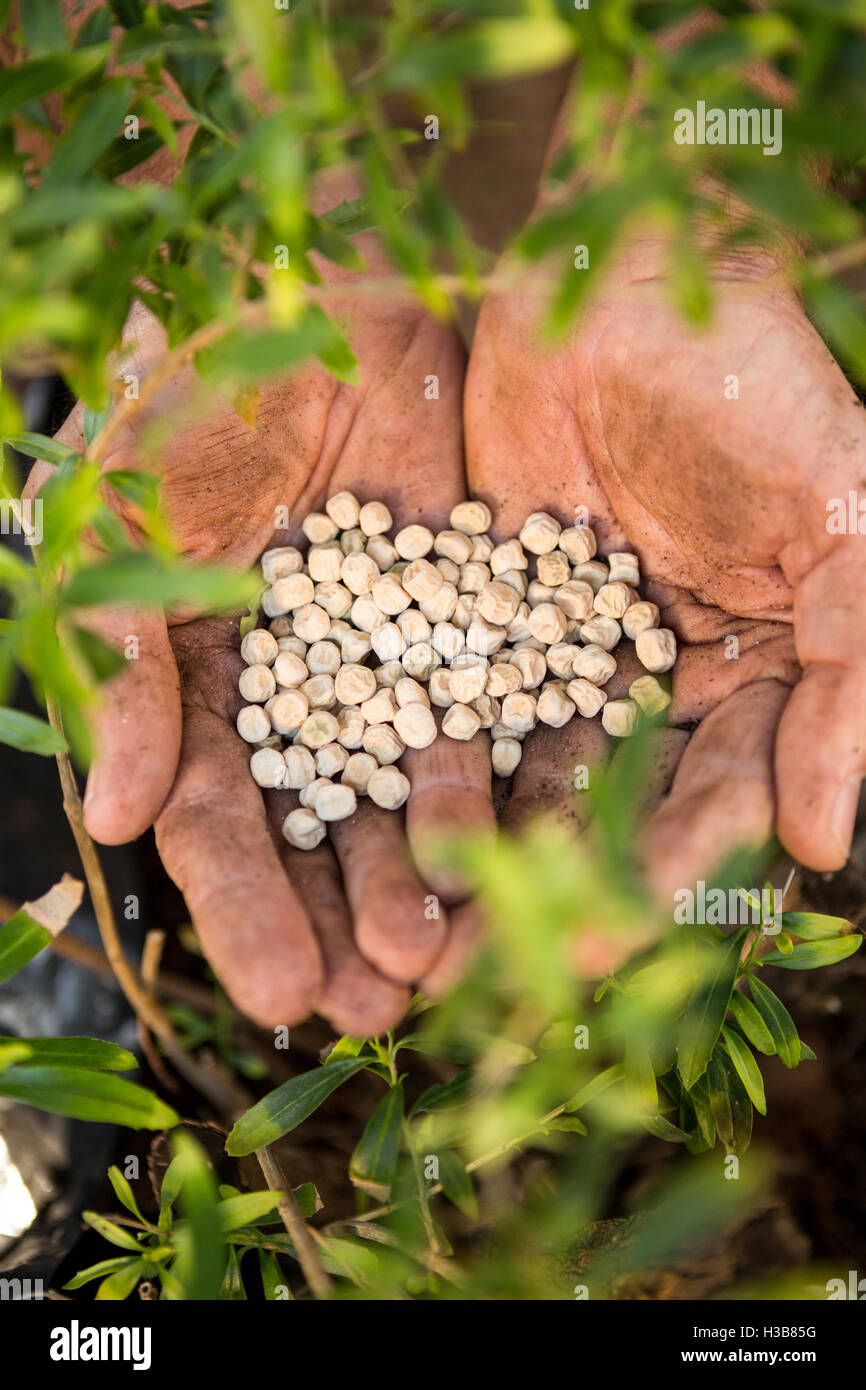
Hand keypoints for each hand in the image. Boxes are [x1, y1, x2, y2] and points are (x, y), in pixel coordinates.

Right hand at [28, 255, 492, 1033]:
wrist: (317, 294)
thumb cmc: (196, 397)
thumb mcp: (129, 522)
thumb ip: (123, 664)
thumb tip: (116, 817)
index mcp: (201, 685)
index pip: (219, 817)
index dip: (245, 906)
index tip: (280, 994)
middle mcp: (300, 693)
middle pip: (319, 831)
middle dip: (341, 921)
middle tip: (378, 1014)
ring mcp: (391, 661)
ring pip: (408, 790)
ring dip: (427, 878)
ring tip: (454, 963)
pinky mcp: (475, 620)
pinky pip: (496, 709)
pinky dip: (508, 778)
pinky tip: (533, 850)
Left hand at [465, 239, 865, 947]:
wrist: (625, 284)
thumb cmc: (759, 389)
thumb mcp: (846, 523)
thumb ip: (852, 675)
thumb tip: (825, 845)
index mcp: (761, 682)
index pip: (718, 799)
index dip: (673, 868)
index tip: (616, 934)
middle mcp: (661, 691)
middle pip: (613, 814)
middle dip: (559, 895)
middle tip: (493, 981)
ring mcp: (565, 661)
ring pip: (524, 781)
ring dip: (482, 862)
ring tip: (420, 946)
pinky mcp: (480, 623)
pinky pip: (453, 708)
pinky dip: (423, 772)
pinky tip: (375, 835)